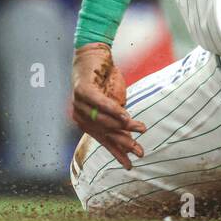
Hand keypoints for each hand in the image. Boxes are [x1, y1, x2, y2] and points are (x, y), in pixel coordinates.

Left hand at [70, 43, 146, 168]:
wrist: (94, 55)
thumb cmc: (105, 80)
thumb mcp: (115, 102)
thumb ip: (118, 117)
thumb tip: (128, 132)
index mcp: (87, 122)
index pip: (104, 141)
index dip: (117, 153)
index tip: (130, 165)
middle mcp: (81, 116)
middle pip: (105, 134)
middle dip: (124, 144)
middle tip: (140, 152)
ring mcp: (79, 104)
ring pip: (104, 120)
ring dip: (124, 126)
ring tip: (141, 130)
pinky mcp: (83, 90)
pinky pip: (100, 103)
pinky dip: (114, 110)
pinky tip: (126, 116)